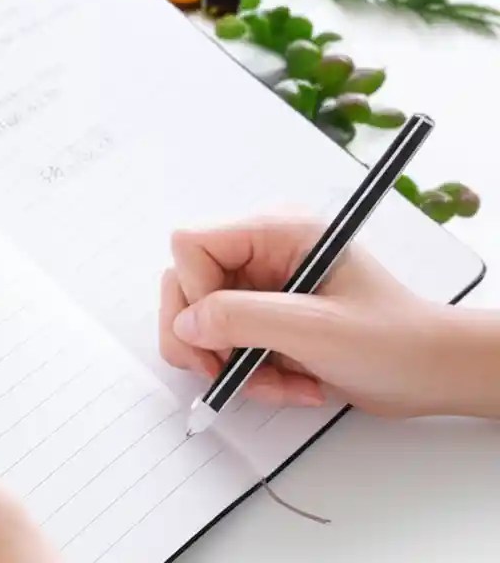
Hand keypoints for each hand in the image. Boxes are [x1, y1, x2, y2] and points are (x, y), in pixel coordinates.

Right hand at [158, 217, 496, 417]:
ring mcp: (261, 285)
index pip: (192, 245)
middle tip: (228, 373)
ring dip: (229, 364)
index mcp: (278, 232)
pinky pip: (224, 345)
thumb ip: (243, 319)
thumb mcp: (316, 330)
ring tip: (276, 384)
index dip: (193, 292)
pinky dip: (246, 374)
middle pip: (185, 283)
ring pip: (200, 321)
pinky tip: (289, 383)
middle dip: (203, 338)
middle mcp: (263, 251)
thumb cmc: (395, 341)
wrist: (432, 372)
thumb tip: (184, 324)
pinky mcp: (264, 317)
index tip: (221, 336)